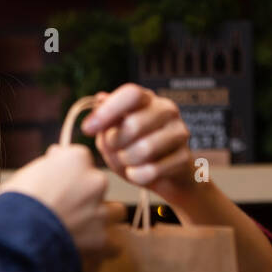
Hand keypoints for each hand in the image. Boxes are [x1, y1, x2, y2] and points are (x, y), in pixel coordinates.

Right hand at [0, 144, 124, 264]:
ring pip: (115, 212)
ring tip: (82, 230)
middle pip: (99, 185)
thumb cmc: (14, 202)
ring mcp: (101, 210)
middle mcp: (95, 180)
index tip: (59, 186)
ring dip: (102, 219)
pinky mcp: (102, 238)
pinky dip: (103, 248)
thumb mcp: (25, 174)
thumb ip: (48, 165)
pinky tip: (88, 250)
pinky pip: (113, 244)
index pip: (81, 161)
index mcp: (76, 158)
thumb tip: (56, 154)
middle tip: (66, 211)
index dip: (69, 175)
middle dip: (87, 197)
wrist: (17, 236)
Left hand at [81, 83, 195, 205]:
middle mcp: (166, 110)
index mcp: (147, 99)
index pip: (130, 94)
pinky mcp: (184, 158)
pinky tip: (137, 174)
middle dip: (116, 143)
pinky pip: (152, 171)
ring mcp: (179, 132)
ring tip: (127, 162)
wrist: (164, 177)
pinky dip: (137, 177)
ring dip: (127, 161)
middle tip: (114, 150)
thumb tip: (99, 100)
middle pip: (134, 124)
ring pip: (144, 149)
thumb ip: (105, 120)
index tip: (87, 129)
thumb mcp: (112, 135)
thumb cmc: (133, 151)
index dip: (107, 111)